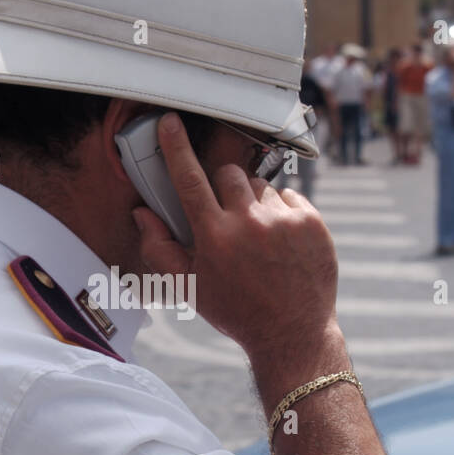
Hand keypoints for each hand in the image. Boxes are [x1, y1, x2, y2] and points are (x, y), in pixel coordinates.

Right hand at [132, 113, 340, 360]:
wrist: (293, 332)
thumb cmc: (236, 310)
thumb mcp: (189, 287)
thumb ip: (159, 248)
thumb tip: (142, 213)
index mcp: (214, 236)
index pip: (189, 178)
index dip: (176, 148)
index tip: (171, 123)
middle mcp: (249, 222)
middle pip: (227, 174)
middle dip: (223, 189)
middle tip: (227, 218)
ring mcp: (283, 220)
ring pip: (259, 185)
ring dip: (253, 202)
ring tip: (258, 237)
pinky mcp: (311, 221)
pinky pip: (290, 195)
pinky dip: (282, 211)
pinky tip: (281, 240)